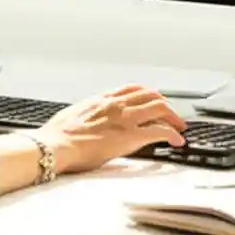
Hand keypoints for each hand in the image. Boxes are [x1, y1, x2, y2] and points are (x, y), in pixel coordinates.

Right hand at [34, 84, 185, 174]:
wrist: (55, 145)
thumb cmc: (58, 136)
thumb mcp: (74, 115)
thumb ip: (88, 113)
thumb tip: (87, 118)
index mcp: (102, 99)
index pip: (132, 89)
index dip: (147, 94)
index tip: (153, 101)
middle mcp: (116, 104)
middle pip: (150, 95)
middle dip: (165, 104)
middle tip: (172, 116)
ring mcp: (125, 118)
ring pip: (160, 107)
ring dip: (174, 117)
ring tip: (179, 127)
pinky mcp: (131, 136)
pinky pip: (160, 131)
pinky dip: (173, 134)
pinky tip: (177, 141)